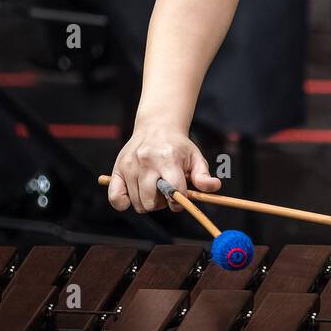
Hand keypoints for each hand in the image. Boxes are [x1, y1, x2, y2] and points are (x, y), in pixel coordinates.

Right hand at [106, 126, 220, 212]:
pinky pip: (115, 198)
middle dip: (162, 204)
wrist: (156, 127)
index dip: (180, 200)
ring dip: (148, 202)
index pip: (174, 191)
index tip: (182, 197)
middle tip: (166, 193)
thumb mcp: (195, 157)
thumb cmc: (178, 146)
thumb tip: (214, 187)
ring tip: (154, 189)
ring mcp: (130, 167)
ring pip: (138, 203)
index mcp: (168, 159)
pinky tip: (135, 195)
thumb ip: (203, 175)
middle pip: (152, 201)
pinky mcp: (117, 170)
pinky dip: (124, 203)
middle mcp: (146, 163)